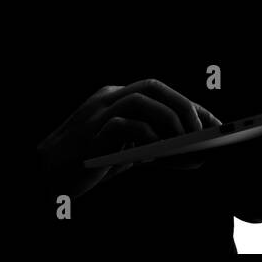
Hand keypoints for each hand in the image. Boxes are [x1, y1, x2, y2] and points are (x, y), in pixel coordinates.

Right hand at [36, 79, 219, 198]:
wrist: (47, 175)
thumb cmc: (89, 164)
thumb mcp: (128, 155)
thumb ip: (158, 150)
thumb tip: (197, 156)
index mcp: (117, 98)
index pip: (160, 91)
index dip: (190, 104)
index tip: (214, 122)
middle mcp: (108, 98)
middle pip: (154, 86)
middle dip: (184, 105)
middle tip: (206, 129)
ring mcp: (98, 112)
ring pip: (142, 98)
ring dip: (171, 118)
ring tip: (188, 140)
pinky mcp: (91, 133)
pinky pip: (125, 125)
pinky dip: (148, 136)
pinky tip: (159, 151)